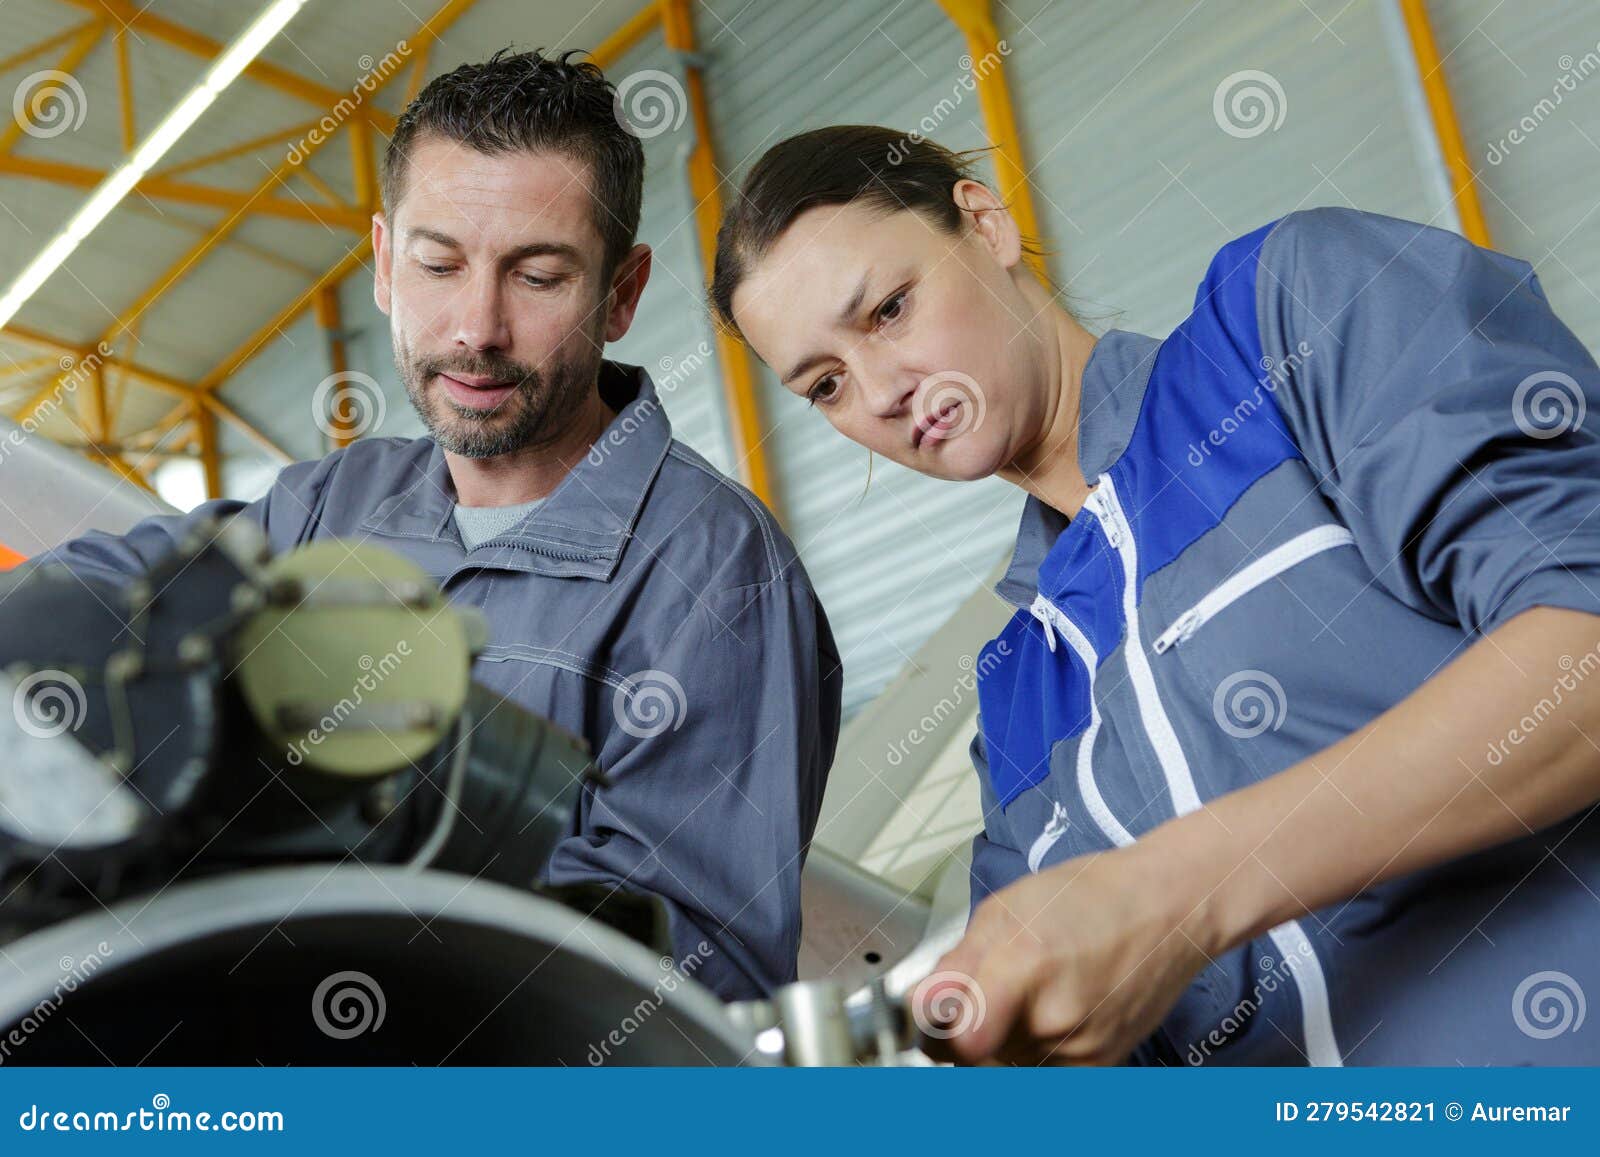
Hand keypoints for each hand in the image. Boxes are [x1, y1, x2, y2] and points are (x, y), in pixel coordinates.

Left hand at [911, 842, 1215, 1064]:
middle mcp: (1053, 1017)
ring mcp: (1080, 1048)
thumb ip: (957, 963)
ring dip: (997, 1045)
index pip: (955, 1038)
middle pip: (974, 1059)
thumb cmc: (1089, 897)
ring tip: (1022, 998)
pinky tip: (1048, 1014)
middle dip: (964, 1034)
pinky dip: (1032, 1052)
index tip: (935, 1016)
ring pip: (1005, 1069)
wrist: (1167, 908)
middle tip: (981, 997)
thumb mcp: (1005, 909)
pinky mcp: (1100, 1066)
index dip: (936, 1030)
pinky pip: (1042, 1074)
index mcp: (1022, 965)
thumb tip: (920, 1004)